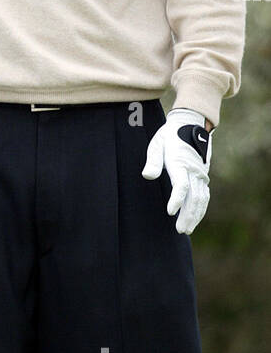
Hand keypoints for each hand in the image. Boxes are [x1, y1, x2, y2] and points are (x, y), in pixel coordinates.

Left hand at [141, 108, 212, 234]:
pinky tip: (194, 218)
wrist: (190, 123)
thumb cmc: (169, 136)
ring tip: (187, 229)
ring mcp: (200, 173)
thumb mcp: (156, 144)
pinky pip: (204, 195)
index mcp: (180, 163)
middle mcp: (193, 170)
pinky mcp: (203, 175)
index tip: (170, 212)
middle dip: (188, 215)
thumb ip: (153, 160)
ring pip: (201, 198)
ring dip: (195, 215)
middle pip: (194, 197)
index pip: (181, 186)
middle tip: (181, 230)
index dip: (176, 200)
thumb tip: (147, 175)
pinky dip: (201, 208)